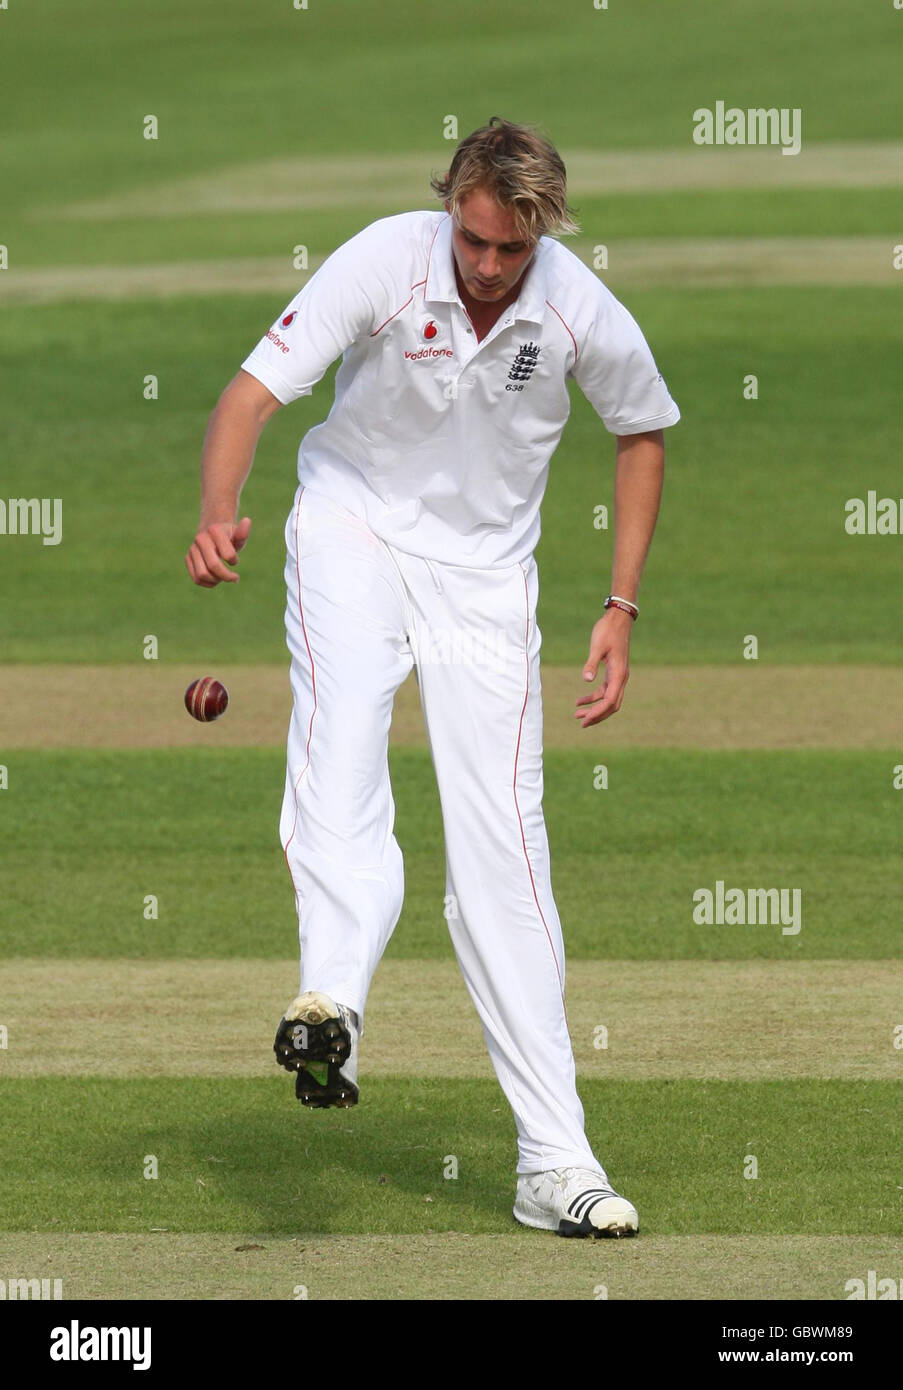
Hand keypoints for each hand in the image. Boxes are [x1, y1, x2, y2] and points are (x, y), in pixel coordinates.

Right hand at [185, 516, 251, 586]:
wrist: (212, 533)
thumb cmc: (229, 536)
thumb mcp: (238, 535)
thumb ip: (242, 533)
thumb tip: (247, 520)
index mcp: (215, 530)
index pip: (228, 555)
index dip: (234, 561)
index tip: (235, 560)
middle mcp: (200, 539)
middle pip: (213, 566)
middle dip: (226, 576)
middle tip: (235, 578)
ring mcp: (192, 549)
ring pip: (202, 574)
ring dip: (216, 581)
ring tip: (223, 578)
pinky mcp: (188, 558)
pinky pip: (196, 579)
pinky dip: (208, 584)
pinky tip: (216, 580)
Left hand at [575, 610, 631, 726]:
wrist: (618, 619)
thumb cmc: (608, 631)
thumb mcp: (597, 646)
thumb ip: (591, 663)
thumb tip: (586, 680)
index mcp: (619, 674)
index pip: (610, 701)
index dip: (598, 712)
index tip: (585, 720)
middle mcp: (621, 678)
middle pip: (611, 705)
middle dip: (597, 715)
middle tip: (581, 723)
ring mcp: (618, 676)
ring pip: (608, 699)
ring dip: (594, 708)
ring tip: (577, 714)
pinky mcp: (613, 672)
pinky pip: (605, 690)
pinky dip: (594, 697)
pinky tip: (580, 701)